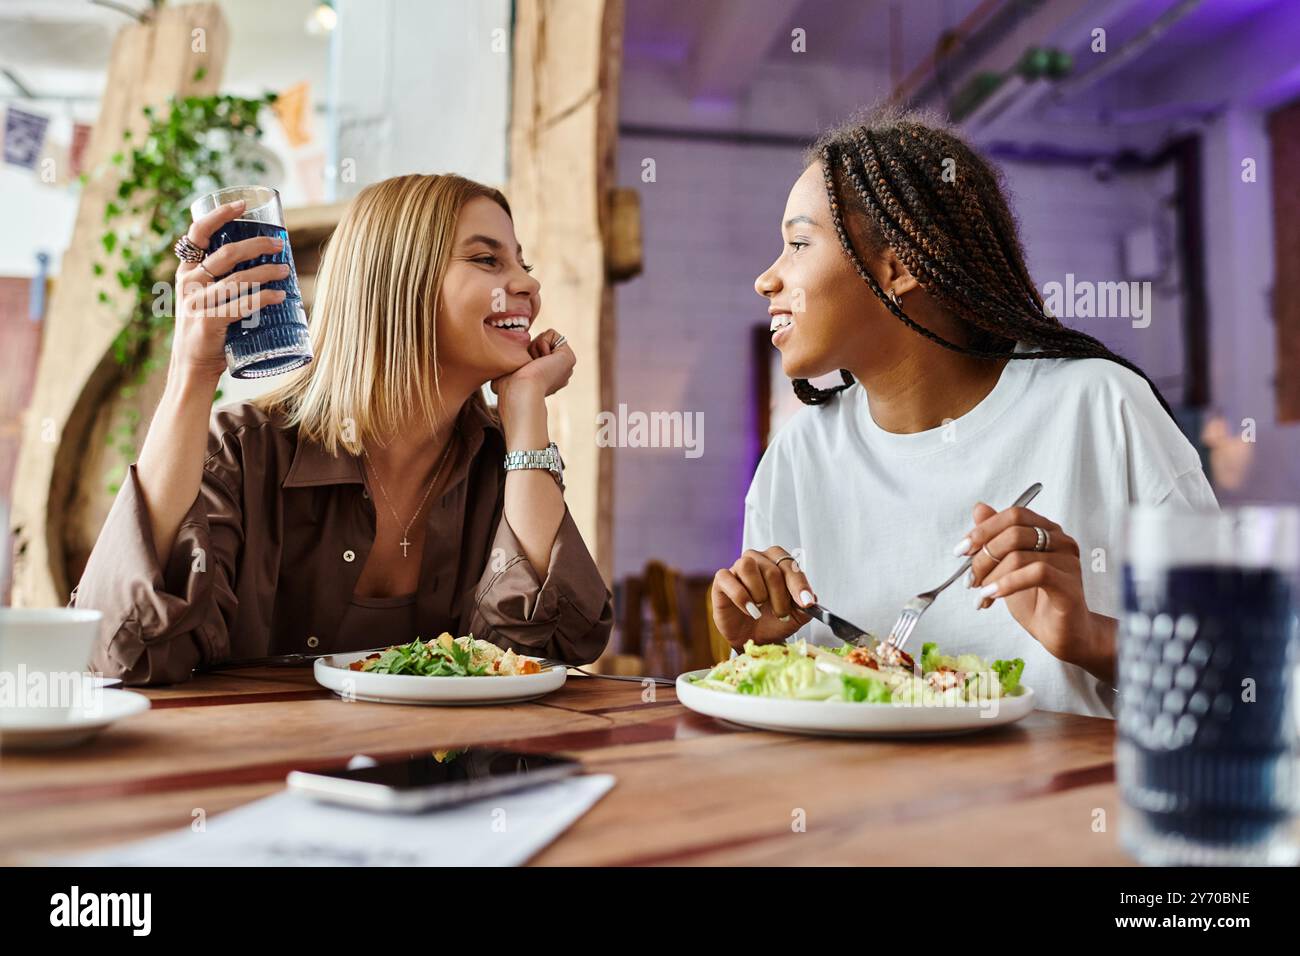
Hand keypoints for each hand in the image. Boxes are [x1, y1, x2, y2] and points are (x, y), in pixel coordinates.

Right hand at [172, 198, 288, 387]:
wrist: (191, 368)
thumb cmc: (207, 331)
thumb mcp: (206, 299)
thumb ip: (223, 281)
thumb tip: (263, 262)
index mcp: (187, 272)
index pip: (198, 233)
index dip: (220, 214)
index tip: (243, 204)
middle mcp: (189, 283)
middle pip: (226, 253)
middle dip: (257, 245)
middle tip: (279, 244)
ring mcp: (197, 303)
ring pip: (238, 278)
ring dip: (266, 272)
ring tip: (286, 270)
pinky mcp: (209, 323)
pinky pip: (241, 305)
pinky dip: (264, 298)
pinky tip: (281, 296)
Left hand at [491, 329, 574, 405]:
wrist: (520, 391)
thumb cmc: (508, 388)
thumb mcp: (506, 375)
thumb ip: (509, 368)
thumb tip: (500, 370)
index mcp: (546, 379)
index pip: (533, 354)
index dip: (524, 356)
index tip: (523, 371)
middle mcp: (558, 374)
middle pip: (539, 345)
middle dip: (531, 351)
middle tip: (529, 368)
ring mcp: (565, 367)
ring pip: (544, 339)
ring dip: (534, 349)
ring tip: (534, 365)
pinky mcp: (569, 357)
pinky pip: (551, 334)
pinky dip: (541, 343)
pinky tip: (541, 361)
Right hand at [711, 547, 816, 649]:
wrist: (754, 638)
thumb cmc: (773, 621)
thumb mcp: (796, 617)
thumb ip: (806, 607)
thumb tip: (811, 598)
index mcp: (778, 562)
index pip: (789, 564)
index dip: (799, 584)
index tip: (806, 602)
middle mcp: (758, 560)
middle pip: (771, 568)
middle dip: (779, 596)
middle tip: (781, 614)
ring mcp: (738, 568)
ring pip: (748, 566)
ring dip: (758, 592)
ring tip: (760, 608)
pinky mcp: (722, 580)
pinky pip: (727, 578)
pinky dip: (741, 597)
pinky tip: (749, 610)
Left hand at [958, 502, 1107, 673]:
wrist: (1060, 634)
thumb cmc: (1035, 600)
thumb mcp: (1006, 567)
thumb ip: (995, 538)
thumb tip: (979, 508)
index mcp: (1046, 531)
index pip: (1013, 515)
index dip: (984, 529)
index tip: (962, 550)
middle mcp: (1061, 541)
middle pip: (1014, 532)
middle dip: (983, 555)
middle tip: (970, 579)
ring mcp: (1068, 561)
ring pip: (1019, 554)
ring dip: (990, 576)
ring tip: (981, 594)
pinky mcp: (1069, 584)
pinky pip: (1036, 573)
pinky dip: (1007, 584)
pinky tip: (992, 596)